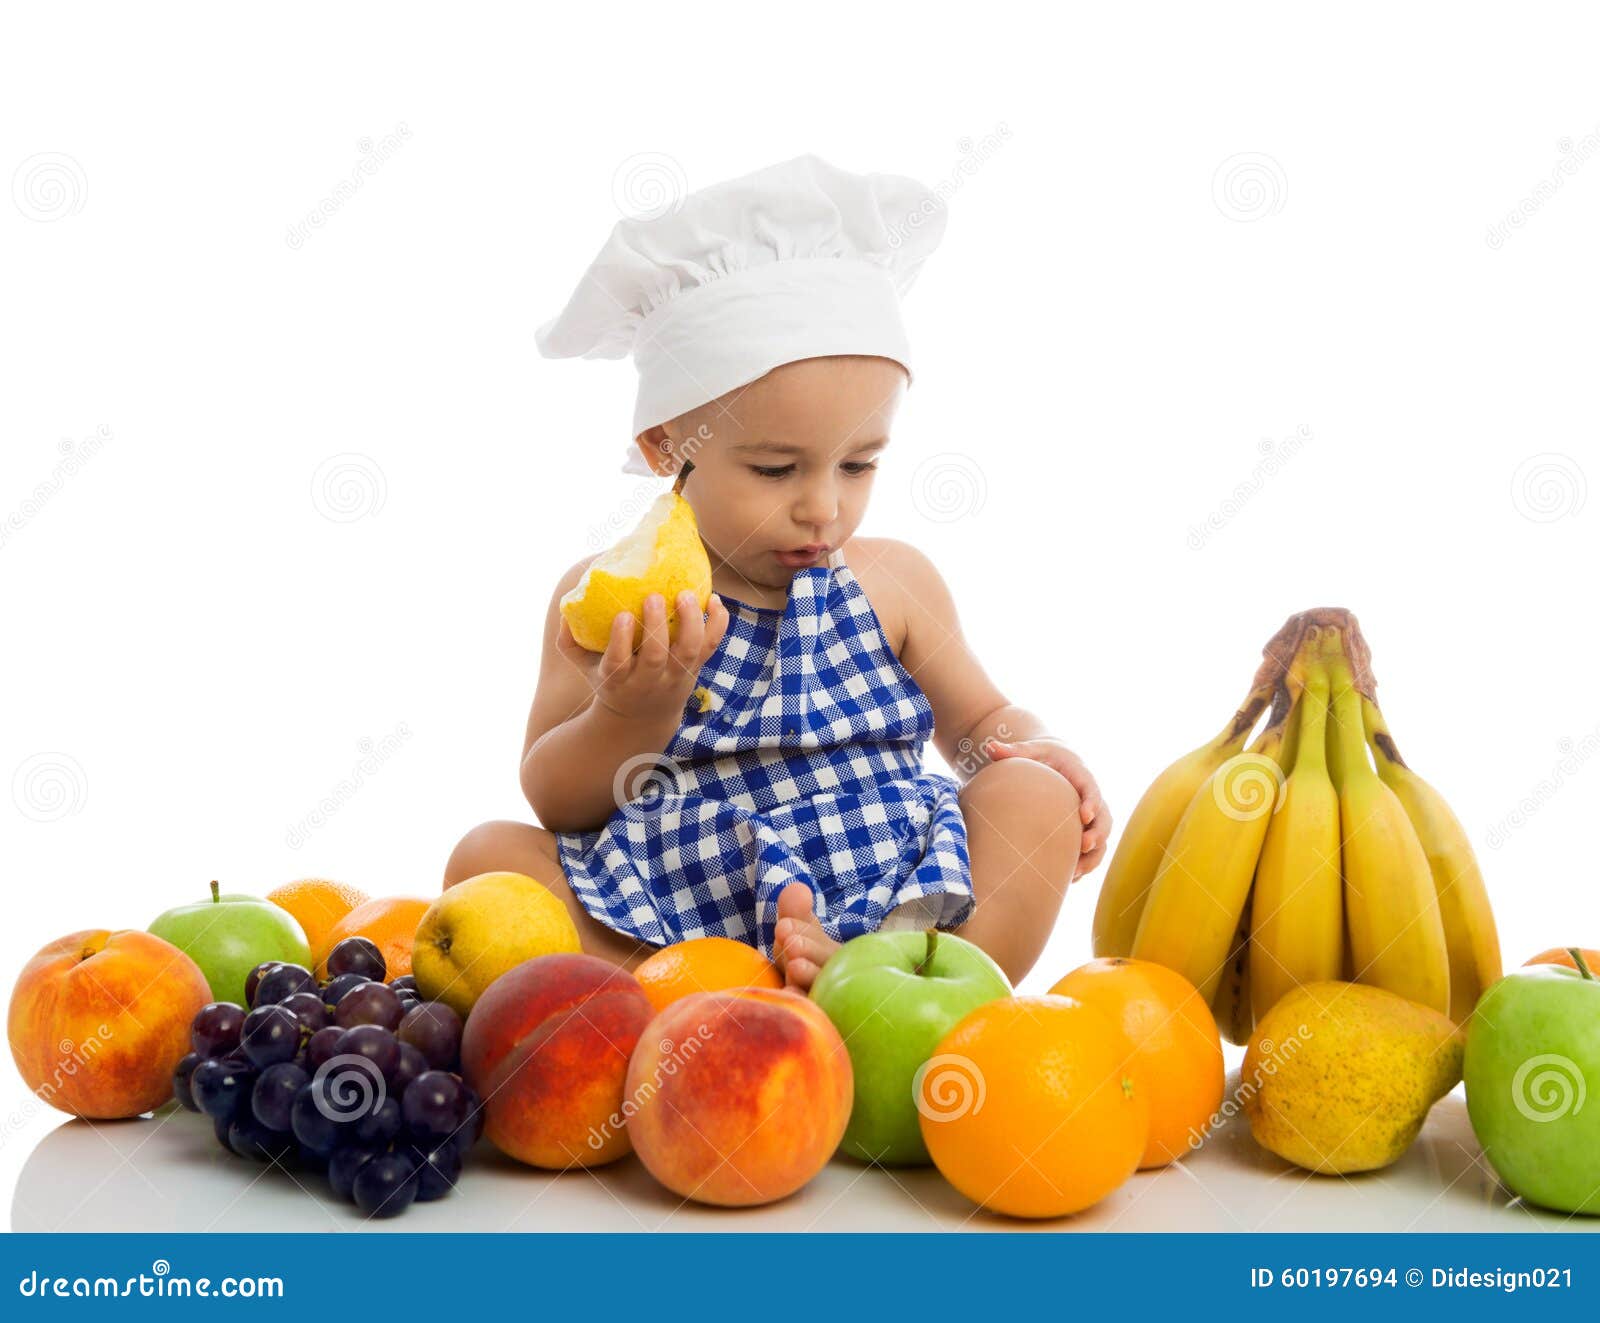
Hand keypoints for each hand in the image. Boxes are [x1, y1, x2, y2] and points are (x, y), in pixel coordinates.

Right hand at [559, 591, 728, 722]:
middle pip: (656, 656)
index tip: (621, 615)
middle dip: (656, 626)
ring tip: (686, 594)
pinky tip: (714, 600)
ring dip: (690, 621)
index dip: (621, 640)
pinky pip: (711, 646)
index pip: (619, 664)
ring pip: (689, 650)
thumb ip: (570, 641)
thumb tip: (565, 609)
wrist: (642, 719)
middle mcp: (649, 680)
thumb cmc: (611, 682)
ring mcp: (675, 676)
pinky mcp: (695, 669)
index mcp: (619, 680)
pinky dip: (716, 623)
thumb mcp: (585, 668)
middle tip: (654, 596)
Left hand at [987, 738, 1111, 880]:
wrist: (1054, 762)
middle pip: (1105, 818)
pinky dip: (1084, 865)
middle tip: (1084, 846)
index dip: (1092, 802)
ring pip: (1102, 839)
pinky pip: (1092, 851)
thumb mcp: (1030, 750)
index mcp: (1081, 776)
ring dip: (1093, 857)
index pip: (1091, 788)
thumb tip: (990, 746)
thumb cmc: (1041, 756)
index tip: (1085, 815)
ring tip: (1075, 872)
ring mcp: (1091, 816)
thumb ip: (1012, 751)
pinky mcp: (1084, 830)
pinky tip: (1068, 879)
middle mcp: (1091, 797)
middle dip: (1098, 833)